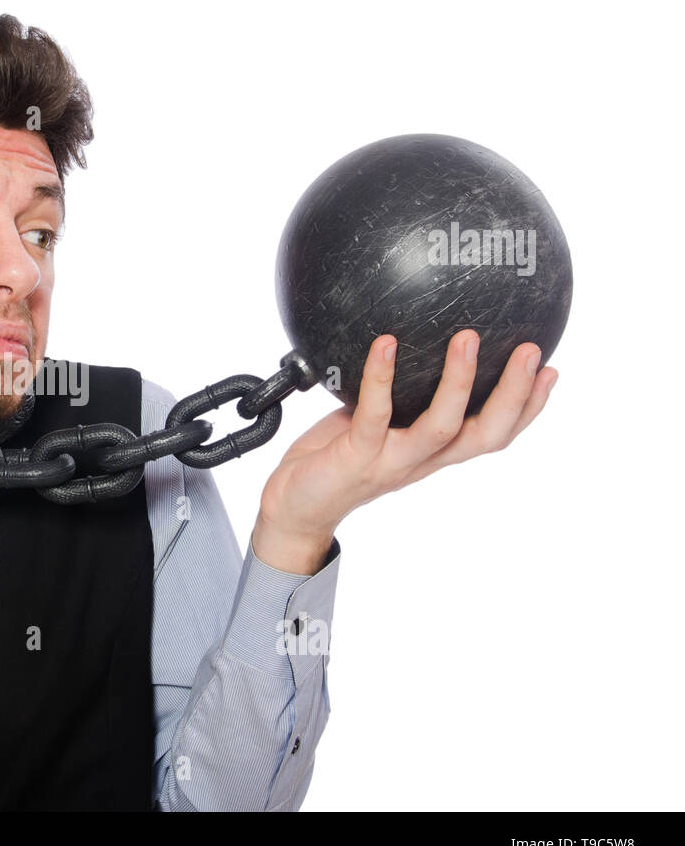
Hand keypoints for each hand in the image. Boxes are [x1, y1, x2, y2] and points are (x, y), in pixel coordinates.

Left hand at [251, 329, 558, 573]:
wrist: (294, 506)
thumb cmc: (336, 457)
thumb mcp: (379, 421)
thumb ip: (401, 393)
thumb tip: (410, 339)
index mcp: (435, 453)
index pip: (496, 434)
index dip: (529, 408)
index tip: (552, 370)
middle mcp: (422, 461)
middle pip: (486, 435)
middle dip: (516, 396)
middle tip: (532, 351)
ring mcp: (392, 460)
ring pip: (441, 427)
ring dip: (459, 383)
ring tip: (469, 339)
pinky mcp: (357, 456)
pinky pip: (375, 414)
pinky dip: (381, 377)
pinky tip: (386, 343)